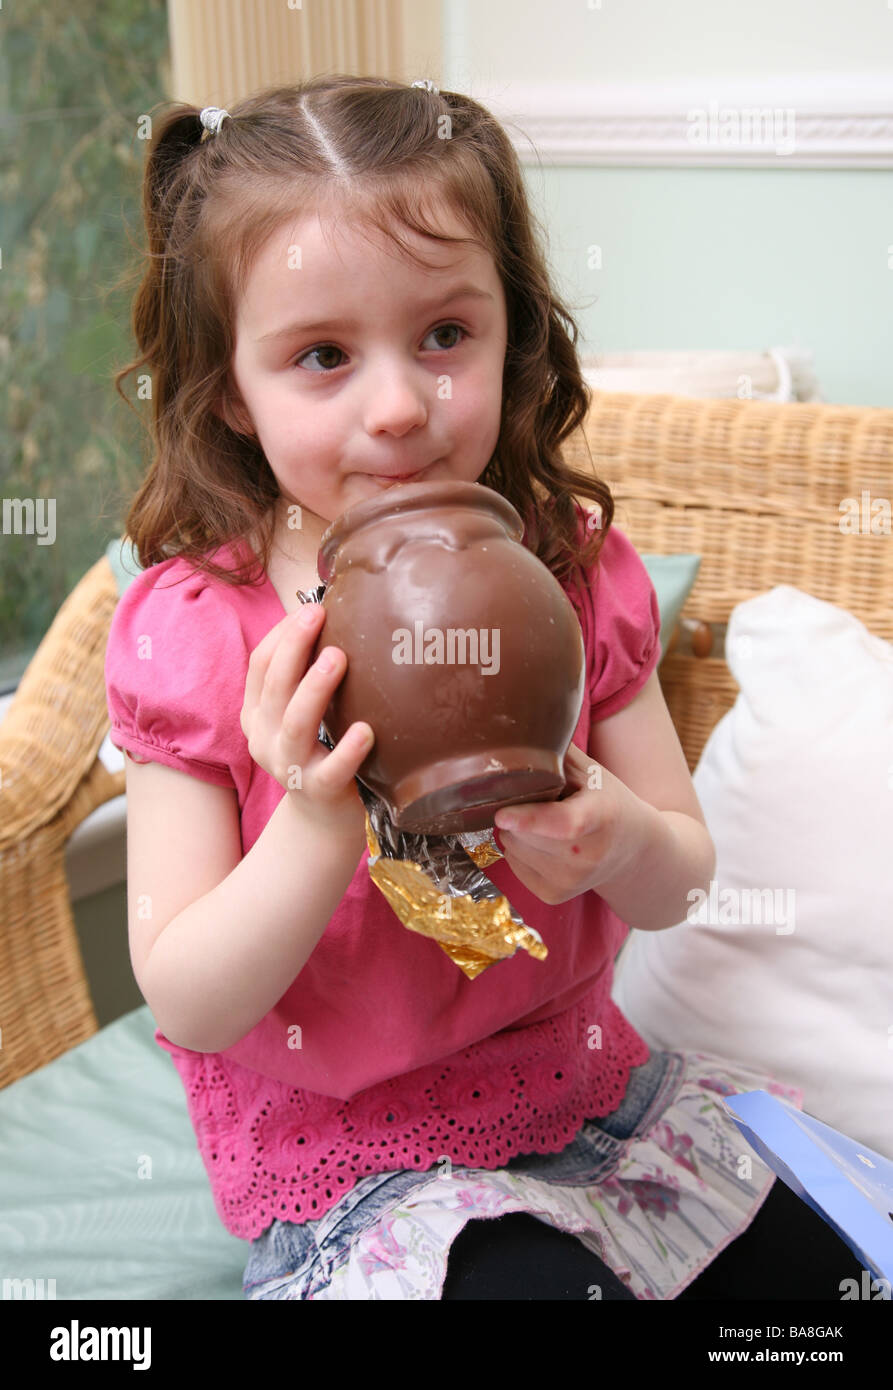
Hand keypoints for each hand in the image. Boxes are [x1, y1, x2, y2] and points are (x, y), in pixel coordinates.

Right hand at [241, 604, 372, 836]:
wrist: (323, 821)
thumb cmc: (320, 751)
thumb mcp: (300, 714)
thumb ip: (306, 676)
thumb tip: (337, 615)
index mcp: (258, 714)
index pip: (260, 666)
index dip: (281, 635)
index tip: (310, 608)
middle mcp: (266, 738)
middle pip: (275, 687)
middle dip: (294, 648)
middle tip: (318, 615)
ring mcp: (289, 767)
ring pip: (296, 723)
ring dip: (315, 688)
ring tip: (337, 657)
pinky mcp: (319, 791)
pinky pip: (331, 770)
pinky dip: (348, 750)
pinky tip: (366, 730)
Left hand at [492, 741, 649, 905]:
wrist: (635, 851)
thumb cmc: (608, 801)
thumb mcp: (592, 772)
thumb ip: (556, 751)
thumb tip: (516, 721)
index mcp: (601, 817)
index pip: (563, 824)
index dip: (530, 819)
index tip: (502, 813)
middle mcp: (586, 856)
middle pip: (524, 833)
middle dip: (517, 811)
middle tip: (538, 799)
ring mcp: (570, 881)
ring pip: (512, 847)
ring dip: (515, 830)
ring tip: (545, 820)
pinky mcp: (554, 896)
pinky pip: (513, 864)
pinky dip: (518, 849)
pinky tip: (543, 842)